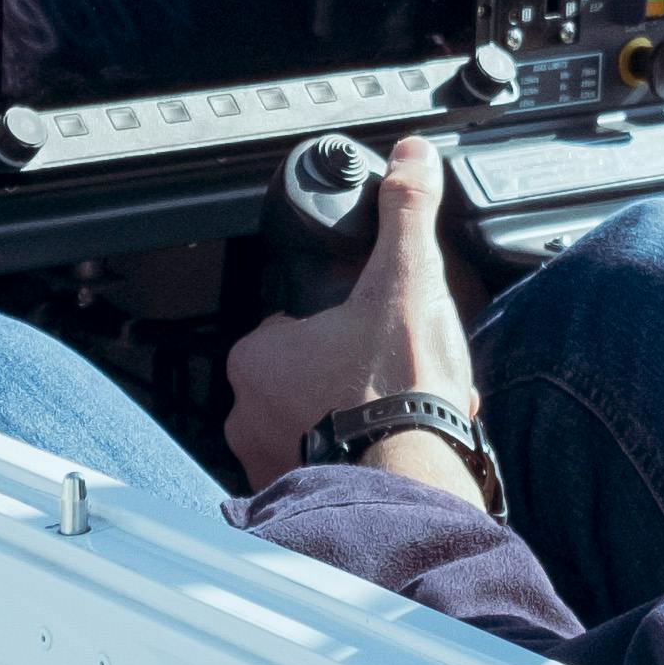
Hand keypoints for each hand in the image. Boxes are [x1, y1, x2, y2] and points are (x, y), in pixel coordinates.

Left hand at [224, 137, 484, 500]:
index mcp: (259, 356)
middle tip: (393, 377)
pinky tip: (394, 454)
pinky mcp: (300, 505)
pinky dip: (356, 464)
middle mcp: (247, 415)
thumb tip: (412, 159)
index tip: (374, 331)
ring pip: (312, 426)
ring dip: (351, 422)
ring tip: (400, 418)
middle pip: (303, 377)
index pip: (292, 324)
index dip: (340, 322)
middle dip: (347, 376)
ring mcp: (269, 465)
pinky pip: (325, 472)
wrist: (416, 485)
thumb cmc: (398, 394)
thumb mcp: (407, 280)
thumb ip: (406, 213)